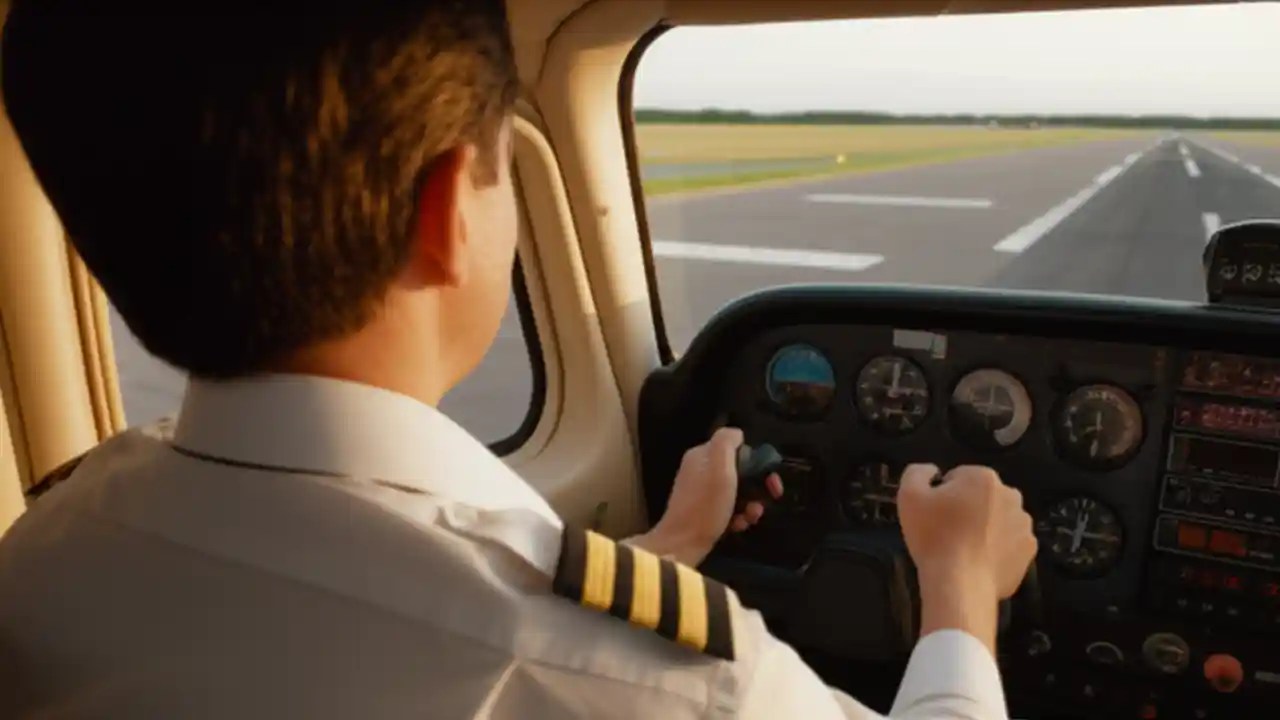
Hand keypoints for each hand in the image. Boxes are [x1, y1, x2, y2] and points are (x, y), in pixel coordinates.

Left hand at [631, 427, 782, 566]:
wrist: (682, 545)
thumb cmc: (705, 505)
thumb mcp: (719, 468)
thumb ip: (727, 442)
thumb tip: (738, 433)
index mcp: (702, 455)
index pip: (738, 449)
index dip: (759, 463)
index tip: (772, 481)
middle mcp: (700, 470)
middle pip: (740, 471)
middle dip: (757, 486)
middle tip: (769, 499)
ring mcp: (701, 493)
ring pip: (737, 492)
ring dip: (750, 504)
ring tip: (751, 517)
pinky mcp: (703, 513)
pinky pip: (728, 508)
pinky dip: (737, 516)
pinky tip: (738, 526)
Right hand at [897, 464, 1036, 653]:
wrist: (960, 584)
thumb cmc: (934, 536)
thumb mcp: (908, 495)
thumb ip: (918, 472)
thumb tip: (932, 471)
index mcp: (984, 478)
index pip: (960, 478)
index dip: (944, 495)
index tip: (936, 514)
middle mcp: (1011, 496)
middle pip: (983, 497)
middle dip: (969, 509)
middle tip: (948, 532)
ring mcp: (1024, 525)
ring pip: (999, 520)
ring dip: (985, 528)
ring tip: (964, 550)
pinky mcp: (1029, 552)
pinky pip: (1009, 544)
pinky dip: (997, 550)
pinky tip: (979, 562)